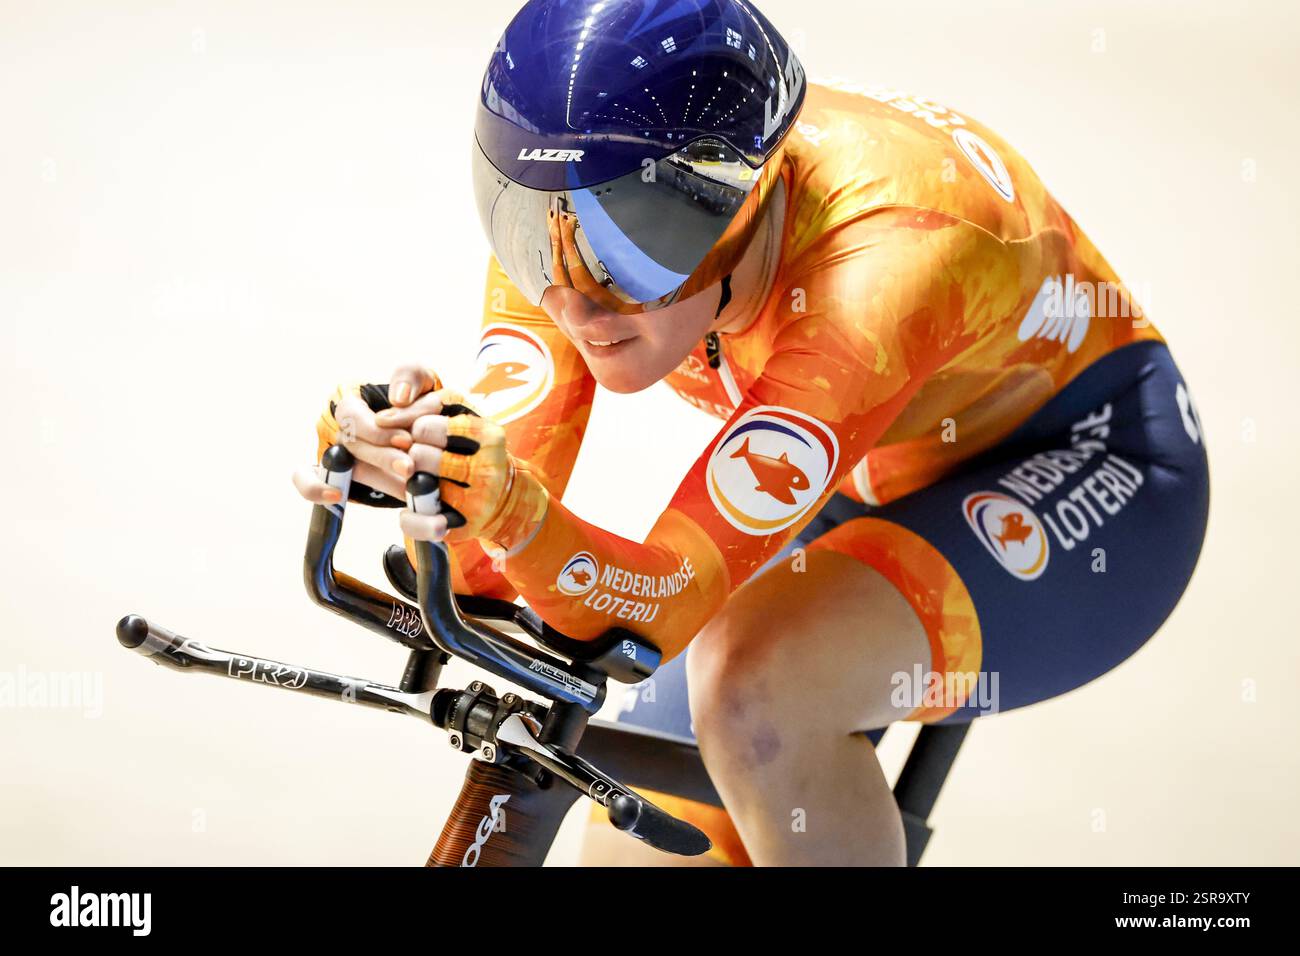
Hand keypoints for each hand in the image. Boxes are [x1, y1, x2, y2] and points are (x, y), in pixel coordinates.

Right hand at [292, 364, 438, 504]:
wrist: (429, 433)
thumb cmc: (419, 402)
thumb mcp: (419, 380)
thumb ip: (411, 377)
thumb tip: (399, 398)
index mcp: (351, 402)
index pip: (351, 415)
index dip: (377, 432)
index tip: (406, 440)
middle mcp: (338, 428)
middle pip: (350, 446)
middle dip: (381, 458)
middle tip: (409, 467)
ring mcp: (337, 452)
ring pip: (344, 468)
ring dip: (376, 480)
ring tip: (406, 488)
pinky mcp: (338, 477)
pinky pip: (307, 481)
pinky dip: (314, 489)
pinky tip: (335, 498)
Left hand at [377, 389, 546, 549]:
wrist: (503, 490)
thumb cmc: (467, 440)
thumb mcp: (452, 403)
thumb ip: (417, 386)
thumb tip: (384, 413)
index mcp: (486, 433)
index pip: (424, 426)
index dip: (409, 428)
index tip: (412, 432)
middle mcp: (488, 467)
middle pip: (418, 456)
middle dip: (410, 453)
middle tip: (418, 456)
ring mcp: (480, 500)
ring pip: (418, 486)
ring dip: (408, 480)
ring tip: (418, 475)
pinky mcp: (467, 526)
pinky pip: (424, 524)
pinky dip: (411, 518)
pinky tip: (411, 507)